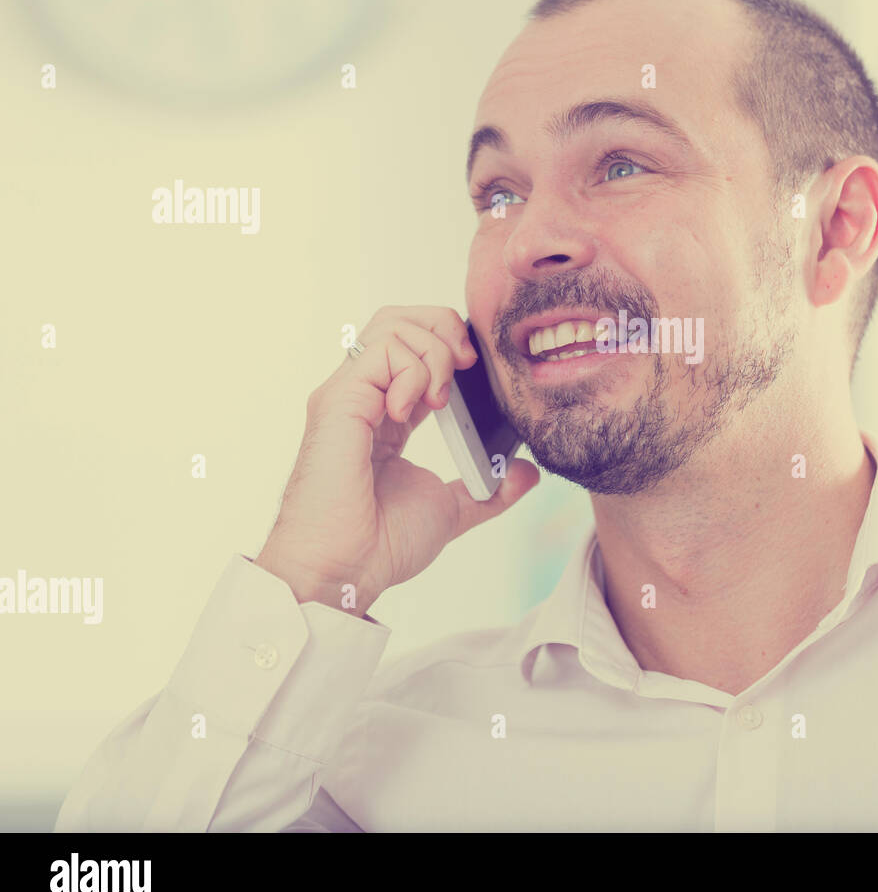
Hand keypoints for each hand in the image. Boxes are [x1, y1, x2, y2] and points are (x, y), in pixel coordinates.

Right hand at [254, 306, 537, 615]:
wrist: (346, 572)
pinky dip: (413, 369)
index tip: (476, 371)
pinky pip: (381, 351)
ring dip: (432, 350)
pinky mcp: (338, 401)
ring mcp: (347, 395)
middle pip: (399, 319)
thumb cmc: (380, 545)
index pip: (414, 349)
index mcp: (385, 415)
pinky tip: (418, 408)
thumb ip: (488, 489)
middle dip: (444, 328)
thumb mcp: (451, 508)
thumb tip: (525, 472)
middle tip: (466, 367)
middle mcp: (362, 397)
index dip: (450, 345)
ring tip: (439, 398)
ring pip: (391, 324)